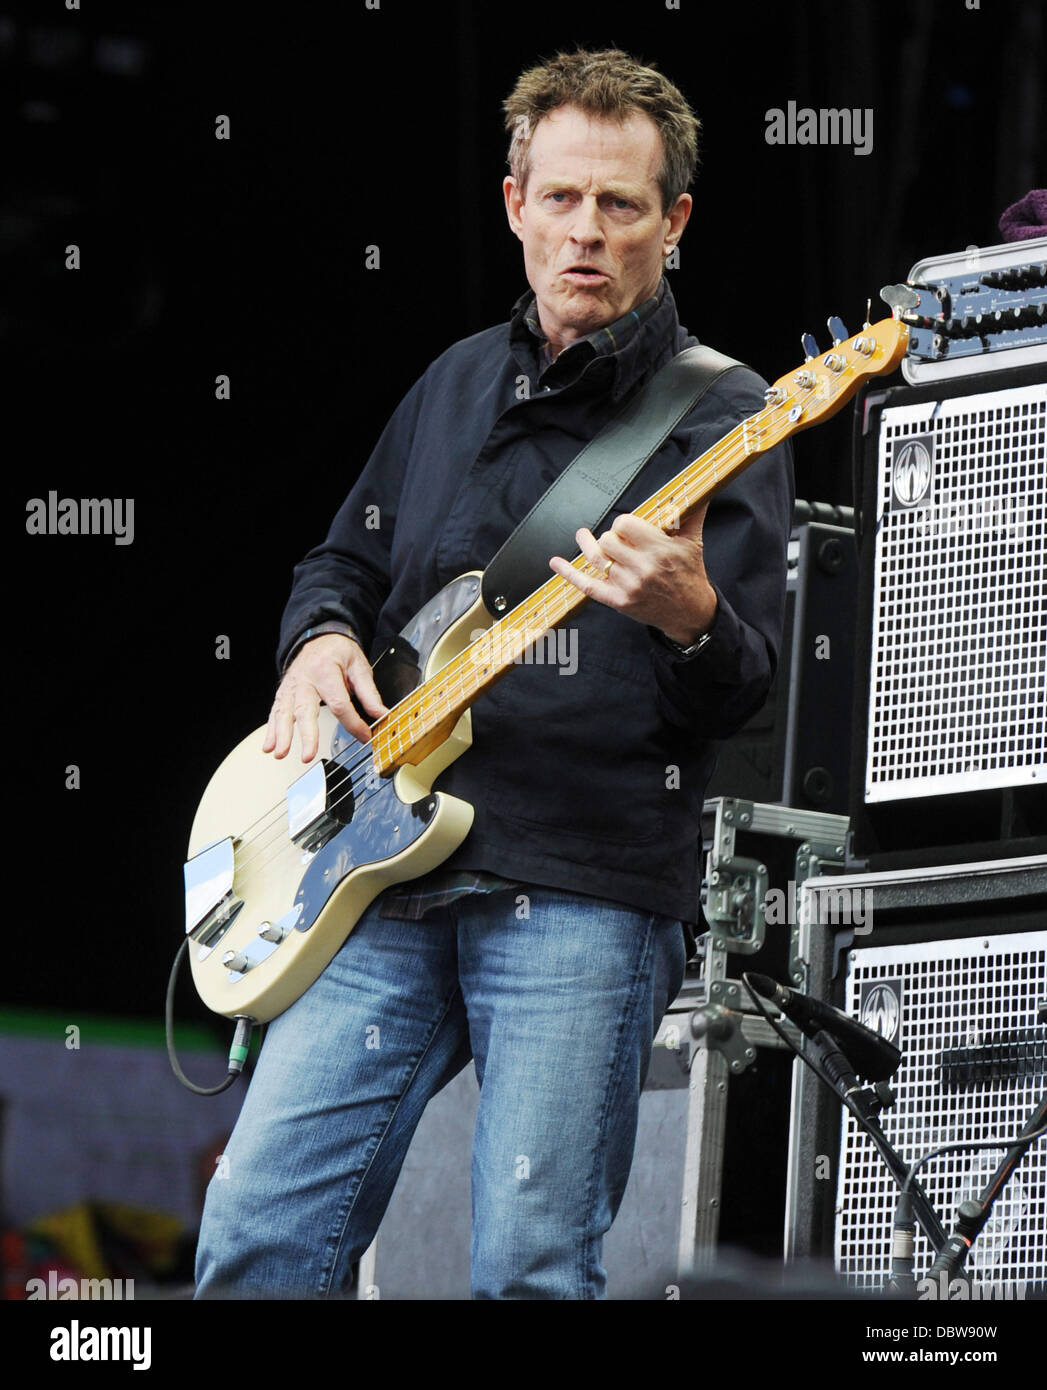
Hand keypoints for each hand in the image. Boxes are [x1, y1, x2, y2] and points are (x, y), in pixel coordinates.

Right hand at [263, 634, 388, 762]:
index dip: (353, 722)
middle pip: (305, 709)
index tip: (364, 736)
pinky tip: (269, 746)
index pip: (339, 702)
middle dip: (306, 734)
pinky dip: (271, 730)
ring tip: (280, 753)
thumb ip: (369, 693)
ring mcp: (291, 686)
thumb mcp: (359, 666)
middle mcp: (305, 679)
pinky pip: (276, 712)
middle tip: (307, 755)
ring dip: (281, 735)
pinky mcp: (284, 693)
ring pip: (284, 712)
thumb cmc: (339, 652)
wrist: (320, 637)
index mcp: (325, 670)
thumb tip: (381, 714)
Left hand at [549, 504, 716, 644]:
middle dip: (611, 536)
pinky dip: (569, 574)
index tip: (627, 527)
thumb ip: (693, 513)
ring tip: (583, 536)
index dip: (623, 523)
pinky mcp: (619, 601)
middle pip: (608, 540)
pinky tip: (556, 563)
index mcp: (661, 550)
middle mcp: (643, 568)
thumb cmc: (690, 573)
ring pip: (596, 558)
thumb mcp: (693, 542)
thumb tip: (699, 489)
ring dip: (587, 545)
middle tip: (618, 540)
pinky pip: (588, 586)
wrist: (690, 612)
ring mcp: (629, 587)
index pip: (625, 524)